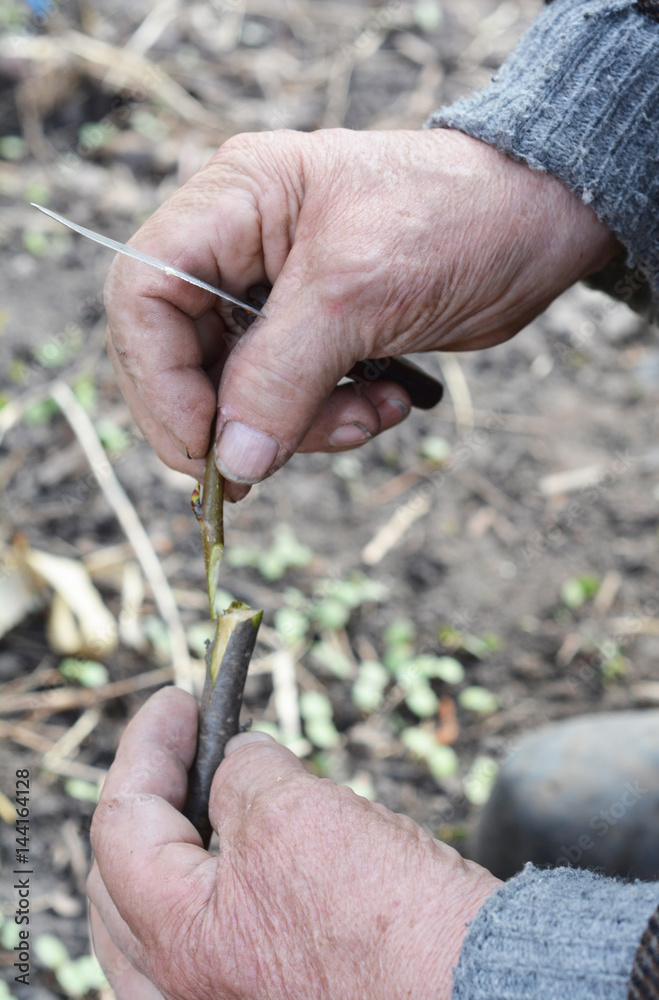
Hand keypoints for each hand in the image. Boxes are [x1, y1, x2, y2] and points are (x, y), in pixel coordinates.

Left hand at [88, 687, 500, 999]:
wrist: (478, 988)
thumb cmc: (394, 916)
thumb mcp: (300, 812)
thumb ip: (245, 773)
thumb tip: (236, 758)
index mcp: (180, 941)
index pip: (122, 823)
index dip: (147, 746)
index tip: (177, 702)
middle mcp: (182, 989)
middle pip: (123, 874)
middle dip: (153, 792)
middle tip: (191, 740)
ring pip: (155, 916)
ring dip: (176, 843)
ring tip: (212, 793)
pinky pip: (202, 943)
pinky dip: (208, 887)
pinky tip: (243, 857)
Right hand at [105, 128, 616, 495]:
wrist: (539, 222)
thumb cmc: (455, 219)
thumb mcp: (357, 293)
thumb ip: (280, 378)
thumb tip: (229, 460)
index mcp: (231, 204)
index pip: (143, 293)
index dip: (158, 378)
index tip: (202, 445)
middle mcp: (240, 248)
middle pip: (182, 354)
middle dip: (231, 418)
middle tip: (261, 470)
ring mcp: (277, 296)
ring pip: (241, 391)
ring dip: (300, 427)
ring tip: (366, 418)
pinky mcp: (317, 334)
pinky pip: (293, 400)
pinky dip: (334, 420)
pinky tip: (387, 404)